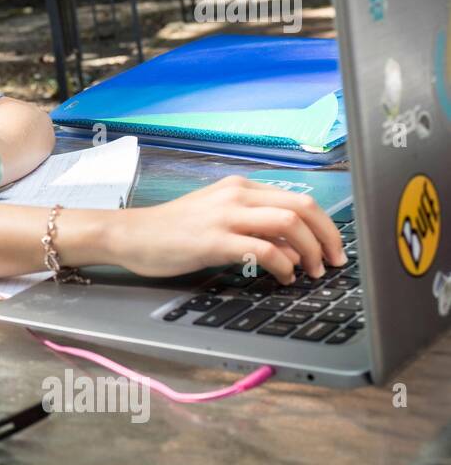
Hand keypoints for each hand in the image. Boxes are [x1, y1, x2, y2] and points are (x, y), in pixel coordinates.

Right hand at [112, 175, 347, 284]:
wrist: (130, 235)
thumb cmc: (171, 230)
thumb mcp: (216, 217)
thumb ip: (252, 225)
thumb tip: (291, 246)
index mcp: (239, 187)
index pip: (299, 198)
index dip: (325, 225)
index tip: (333, 248)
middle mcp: (236, 195)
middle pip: (302, 208)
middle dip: (328, 237)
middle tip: (334, 262)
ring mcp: (224, 216)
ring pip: (288, 225)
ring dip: (309, 251)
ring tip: (311, 272)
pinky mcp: (213, 240)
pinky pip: (262, 250)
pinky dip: (282, 266)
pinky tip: (282, 277)